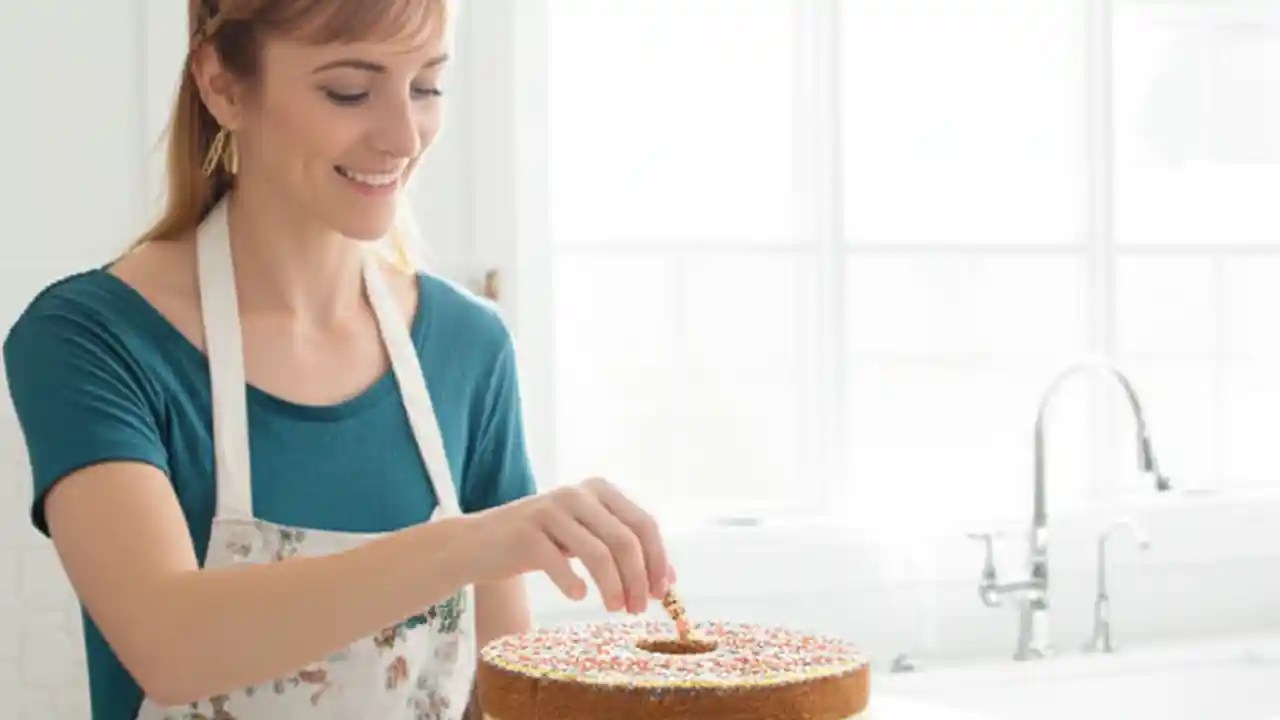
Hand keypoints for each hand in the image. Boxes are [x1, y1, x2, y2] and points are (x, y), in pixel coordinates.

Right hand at [467, 477, 674, 613]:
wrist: (478, 543)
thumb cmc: (540, 544)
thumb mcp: (584, 541)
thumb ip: (623, 553)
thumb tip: (668, 582)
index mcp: (599, 490)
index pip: (644, 524)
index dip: (657, 560)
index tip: (659, 593)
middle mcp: (577, 493)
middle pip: (625, 540)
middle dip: (637, 579)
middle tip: (636, 609)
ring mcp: (550, 509)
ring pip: (598, 553)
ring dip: (613, 587)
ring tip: (614, 609)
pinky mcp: (526, 532)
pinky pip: (560, 563)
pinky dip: (574, 585)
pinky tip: (578, 596)